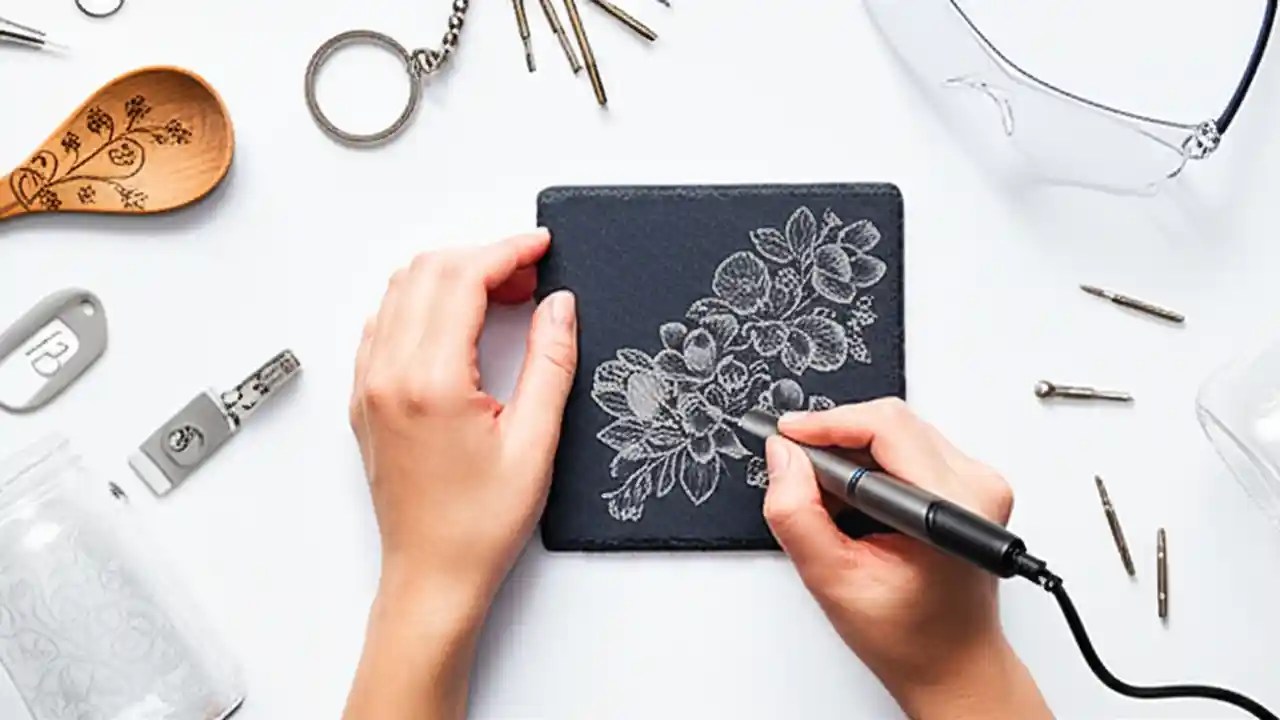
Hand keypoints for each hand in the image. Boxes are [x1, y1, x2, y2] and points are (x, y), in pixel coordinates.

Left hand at [344, 230, 576, 719]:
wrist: (433, 576)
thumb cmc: (480, 525)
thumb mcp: (534, 442)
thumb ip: (549, 362)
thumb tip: (559, 304)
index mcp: (428, 381)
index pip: (461, 278)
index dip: (507, 251)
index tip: (541, 247)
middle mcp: (386, 375)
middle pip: (426, 272)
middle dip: (482, 258)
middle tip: (531, 277)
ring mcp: (367, 385)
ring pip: (400, 292)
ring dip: (451, 277)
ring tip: (503, 299)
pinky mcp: (364, 399)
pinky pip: (384, 324)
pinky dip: (422, 305)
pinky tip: (459, 326)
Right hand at [763, 400, 1050, 719]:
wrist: (953, 664)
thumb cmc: (911, 636)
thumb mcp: (833, 580)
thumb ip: (798, 514)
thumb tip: (783, 457)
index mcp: (952, 507)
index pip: (884, 428)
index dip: (827, 424)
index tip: (786, 435)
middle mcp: (976, 486)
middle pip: (890, 422)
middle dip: (835, 439)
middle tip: (797, 470)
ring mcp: (978, 483)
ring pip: (897, 431)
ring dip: (853, 454)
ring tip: (830, 500)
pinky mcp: (970, 485)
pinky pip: (909, 448)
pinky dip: (872, 465)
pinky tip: (857, 502)